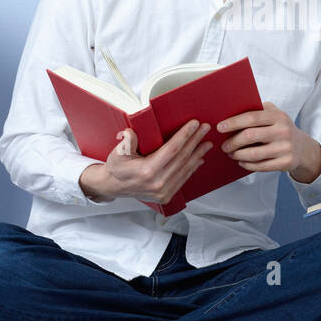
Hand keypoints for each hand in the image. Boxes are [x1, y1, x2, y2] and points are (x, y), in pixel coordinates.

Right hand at [78, 119, 211, 202]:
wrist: (113, 187)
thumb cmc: (117, 168)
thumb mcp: (118, 152)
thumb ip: (127, 141)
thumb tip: (131, 132)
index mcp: (146, 171)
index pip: (172, 149)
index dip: (185, 135)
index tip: (194, 124)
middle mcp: (157, 183)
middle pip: (182, 157)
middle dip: (195, 140)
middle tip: (205, 128)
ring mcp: (163, 191)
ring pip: (185, 169)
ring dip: (198, 154)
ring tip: (207, 142)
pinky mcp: (166, 196)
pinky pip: (183, 179)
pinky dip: (192, 168)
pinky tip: (199, 158)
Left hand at [217, 102, 320, 183]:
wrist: (303, 148)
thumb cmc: (280, 128)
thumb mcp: (274, 115)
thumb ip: (257, 111)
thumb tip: (230, 112)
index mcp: (278, 116)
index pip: (252, 117)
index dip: (233, 122)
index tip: (220, 127)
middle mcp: (283, 131)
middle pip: (250, 136)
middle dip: (232, 142)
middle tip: (223, 145)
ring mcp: (285, 148)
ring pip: (254, 154)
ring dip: (237, 154)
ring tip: (230, 153)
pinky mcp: (286, 162)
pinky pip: (260, 166)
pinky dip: (247, 164)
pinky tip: (241, 161)